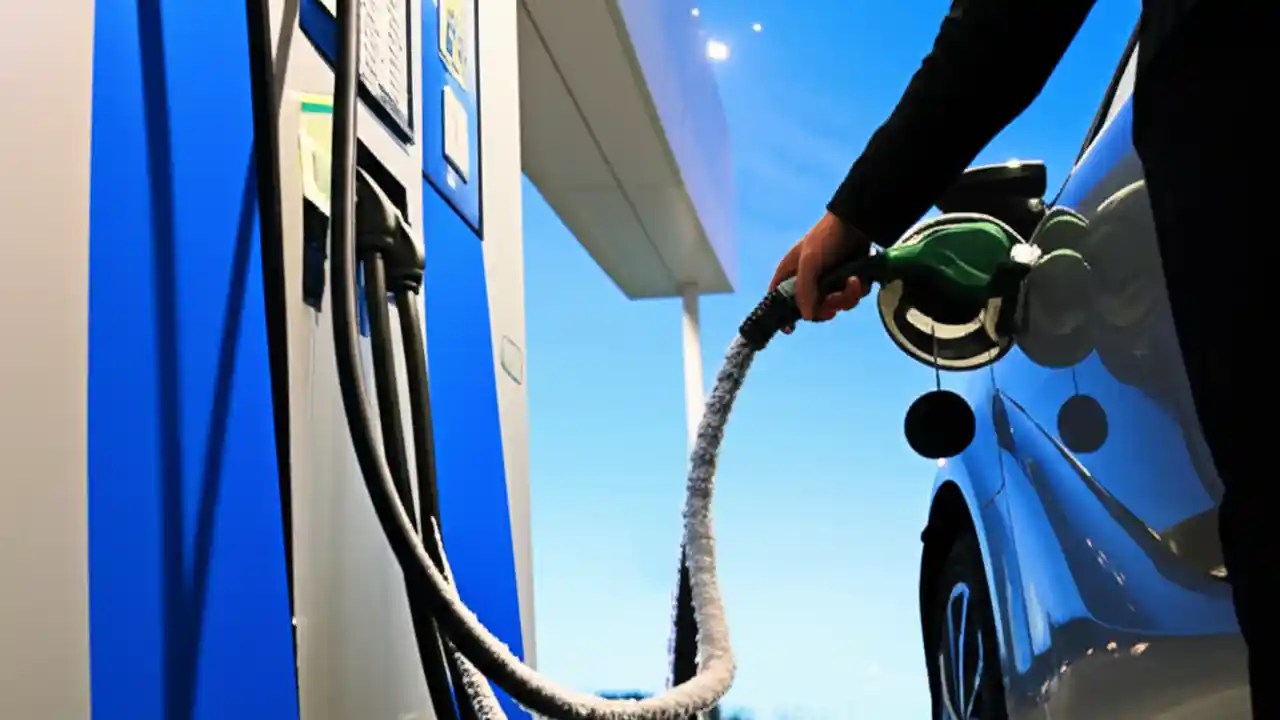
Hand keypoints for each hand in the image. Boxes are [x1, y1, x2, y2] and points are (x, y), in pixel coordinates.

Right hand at [769, 211, 871, 332]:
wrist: (858, 223)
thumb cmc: (826, 238)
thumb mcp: (809, 262)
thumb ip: (804, 291)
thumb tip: (806, 317)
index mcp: (791, 273)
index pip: (778, 299)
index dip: (783, 315)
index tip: (790, 328)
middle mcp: (808, 280)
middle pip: (812, 309)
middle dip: (826, 308)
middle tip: (834, 303)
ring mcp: (828, 281)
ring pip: (836, 305)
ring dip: (846, 298)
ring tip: (854, 281)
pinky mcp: (847, 280)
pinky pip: (851, 297)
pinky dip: (857, 291)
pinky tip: (860, 278)